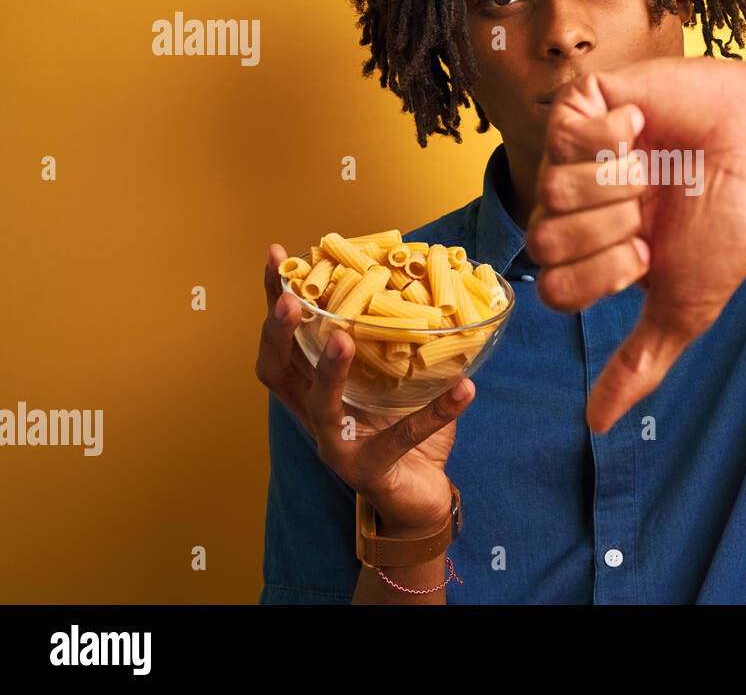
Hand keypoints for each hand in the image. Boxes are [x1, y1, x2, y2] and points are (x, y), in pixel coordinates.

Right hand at [258, 244, 473, 534]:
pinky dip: (435, 413)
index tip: (276, 255)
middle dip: (279, 332)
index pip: (284, 338)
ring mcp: (336, 445)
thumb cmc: (402, 429)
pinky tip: (464, 391)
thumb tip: (429, 279)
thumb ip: (398, 339)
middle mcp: (315, 414)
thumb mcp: (395, 378)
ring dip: (330, 371)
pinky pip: (403, 438)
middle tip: (290, 300)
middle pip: (278, 371)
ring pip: (320, 407)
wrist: (419, 496)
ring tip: (344, 338)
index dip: (275, 298)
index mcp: (314, 386)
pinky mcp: (370, 470)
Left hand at [525, 57, 745, 433]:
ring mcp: (574, 154)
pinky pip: (565, 132)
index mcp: (590, 253)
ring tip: (653, 167)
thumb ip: (639, 364)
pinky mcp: (585, 105)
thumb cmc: (730, 226)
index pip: (550, 287)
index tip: (650, 253)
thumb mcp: (684, 307)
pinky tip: (645, 129)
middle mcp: (573, 207)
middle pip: (543, 239)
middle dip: (611, 230)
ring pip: (552, 188)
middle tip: (653, 209)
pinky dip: (616, 136)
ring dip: (618, 183)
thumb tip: (596, 425)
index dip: (601, 276)